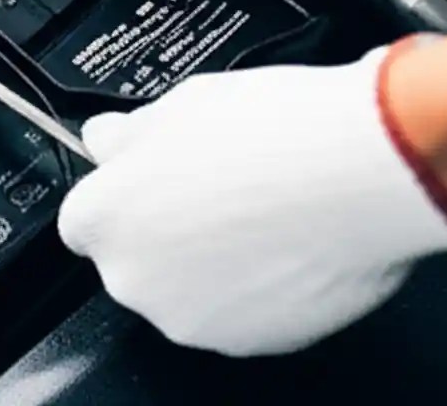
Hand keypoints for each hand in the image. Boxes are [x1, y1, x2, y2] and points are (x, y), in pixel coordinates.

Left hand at [57, 46, 446, 356]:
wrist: (361, 172)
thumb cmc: (272, 132)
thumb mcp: (182, 104)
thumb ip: (131, 134)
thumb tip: (105, 139)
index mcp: (103, 217)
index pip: (85, 220)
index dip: (123, 196)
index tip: (153, 181)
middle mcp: (133, 279)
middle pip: (134, 259)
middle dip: (166, 232)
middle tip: (216, 190)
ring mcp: (190, 318)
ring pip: (188, 292)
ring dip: (211, 264)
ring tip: (260, 214)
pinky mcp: (249, 342)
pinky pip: (241, 314)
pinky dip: (258, 289)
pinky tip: (287, 246)